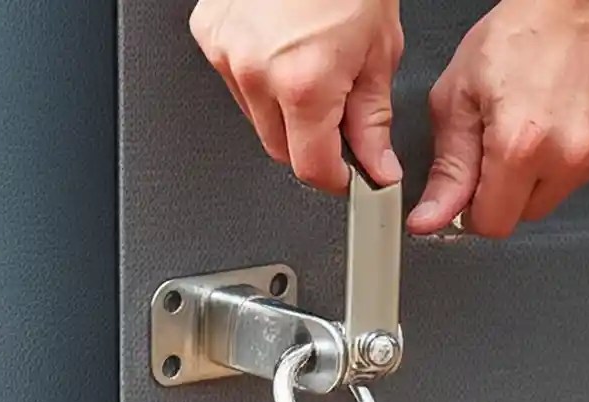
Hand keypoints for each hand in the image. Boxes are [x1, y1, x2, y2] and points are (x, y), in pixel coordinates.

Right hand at [189, 0, 404, 192]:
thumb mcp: (379, 49)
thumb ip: (372, 119)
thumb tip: (376, 164)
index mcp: (304, 82)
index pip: (310, 169)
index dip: (335, 178)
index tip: (349, 175)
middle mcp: (257, 73)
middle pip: (281, 147)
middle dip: (312, 140)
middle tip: (339, 105)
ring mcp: (226, 54)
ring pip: (256, 116)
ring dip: (283, 108)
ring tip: (311, 61)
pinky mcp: (209, 35)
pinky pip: (235, 79)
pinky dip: (259, 75)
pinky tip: (282, 45)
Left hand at [406, 0, 588, 237]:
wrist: (587, 1)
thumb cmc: (523, 33)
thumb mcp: (459, 95)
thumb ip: (448, 167)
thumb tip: (430, 219)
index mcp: (520, 146)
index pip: (492, 225)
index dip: (473, 210)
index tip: (470, 187)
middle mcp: (568, 157)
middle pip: (524, 215)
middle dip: (506, 190)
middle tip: (501, 139)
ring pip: (556, 195)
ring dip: (539, 174)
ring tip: (535, 119)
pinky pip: (586, 174)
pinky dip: (570, 157)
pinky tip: (562, 117)